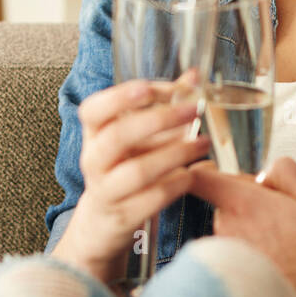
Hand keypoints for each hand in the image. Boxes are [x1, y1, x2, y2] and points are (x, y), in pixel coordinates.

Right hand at [52, 69, 210, 283]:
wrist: (105, 219)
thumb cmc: (126, 165)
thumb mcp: (137, 133)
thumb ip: (165, 104)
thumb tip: (194, 76)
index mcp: (94, 134)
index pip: (93, 110)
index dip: (119, 98)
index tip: (149, 88)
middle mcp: (94, 160)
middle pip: (117, 136)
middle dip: (158, 120)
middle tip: (193, 109)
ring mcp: (107, 190)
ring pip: (137, 171)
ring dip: (175, 154)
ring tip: (202, 142)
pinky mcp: (124, 215)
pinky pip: (151, 199)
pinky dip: (175, 184)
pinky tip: (192, 174)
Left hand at [187, 157, 295, 296]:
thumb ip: (286, 173)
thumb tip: (268, 170)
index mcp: (242, 204)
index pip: (199, 177)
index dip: (202, 168)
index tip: (210, 167)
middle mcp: (225, 229)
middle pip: (223, 203)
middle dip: (248, 203)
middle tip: (282, 215)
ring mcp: (226, 256)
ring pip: (233, 230)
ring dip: (253, 230)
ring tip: (287, 246)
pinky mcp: (230, 278)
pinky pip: (237, 255)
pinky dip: (254, 255)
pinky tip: (280, 265)